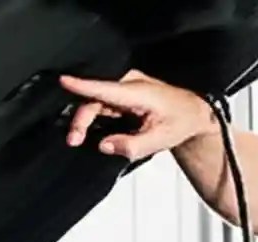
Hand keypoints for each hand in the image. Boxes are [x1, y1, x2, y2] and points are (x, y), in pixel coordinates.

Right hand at [58, 70, 217, 161]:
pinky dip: (95, 118)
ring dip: (86, 121)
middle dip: (81, 119)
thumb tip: (105, 146)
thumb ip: (132, 145)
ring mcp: (125, 88)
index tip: (63, 81)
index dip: (83, 85)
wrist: (194, 113)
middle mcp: (129, 85)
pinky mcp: (123, 95)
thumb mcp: (161, 139)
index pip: (105, 88)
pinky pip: (103, 104)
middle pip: (95, 99)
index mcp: (138, 91)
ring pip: (96, 102)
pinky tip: (92, 131)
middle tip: (74, 140)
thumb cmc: (181, 120)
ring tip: (79, 139)